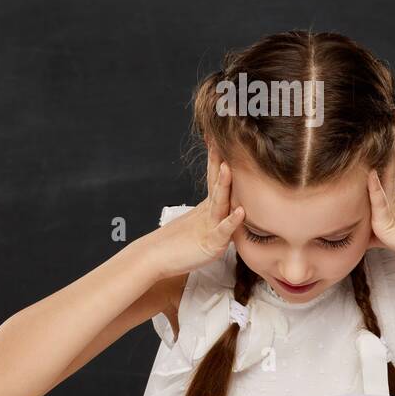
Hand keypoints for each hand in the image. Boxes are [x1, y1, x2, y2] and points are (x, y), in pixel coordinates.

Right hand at [145, 148, 246, 279]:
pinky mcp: (211, 242)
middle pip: (216, 183)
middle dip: (221, 162)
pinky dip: (231, 221)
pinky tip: (240, 212)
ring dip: (223, 184)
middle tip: (224, 139)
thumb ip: (212, 212)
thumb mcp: (198, 223)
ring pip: (218, 202)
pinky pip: (223, 231)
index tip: (221, 137)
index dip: (218, 158)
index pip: (214, 177)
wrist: (154, 257)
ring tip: (228, 167)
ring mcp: (209, 225)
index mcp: (207, 205)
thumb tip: (226, 203)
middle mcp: (208, 211)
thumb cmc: (176, 243)